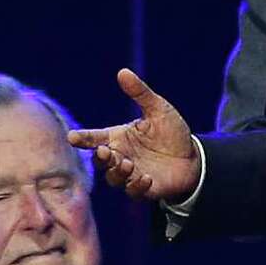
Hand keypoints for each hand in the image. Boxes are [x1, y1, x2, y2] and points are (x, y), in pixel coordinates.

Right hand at [66, 69, 200, 201]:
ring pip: (112, 178)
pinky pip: (133, 191)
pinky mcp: (143, 189)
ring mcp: (130, 174)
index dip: (82, 138)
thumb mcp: (158, 109)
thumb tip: (123, 72)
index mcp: (118, 137)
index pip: (94, 137)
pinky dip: (137, 186)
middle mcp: (120, 156)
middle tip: (104, 152)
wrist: (193, 157)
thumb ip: (140, 93)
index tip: (72, 137)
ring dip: (116, 172)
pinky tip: (145, 177)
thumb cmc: (171, 132)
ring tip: (126, 164)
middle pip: (99, 161)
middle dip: (99, 158)